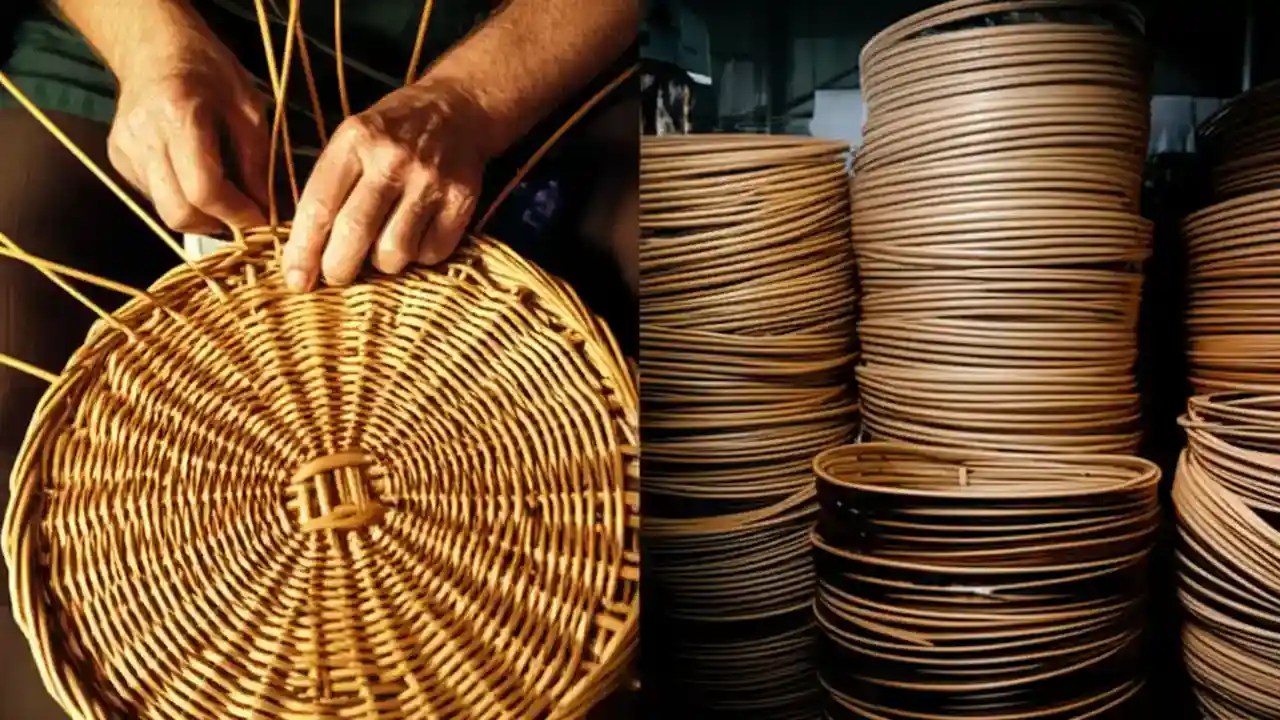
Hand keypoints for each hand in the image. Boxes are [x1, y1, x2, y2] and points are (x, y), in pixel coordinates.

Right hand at [108, 37, 268, 233]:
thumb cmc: (208, 70)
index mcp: (179, 118)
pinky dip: (180, 199)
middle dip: (217, 224)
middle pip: (179, 212)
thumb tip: (266, 208)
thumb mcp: (248, 106)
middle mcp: (145, 138)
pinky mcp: (117, 158)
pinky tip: (195, 179)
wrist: (153, 47)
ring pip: (164, 211)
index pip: (204, 191)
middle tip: (244, 217)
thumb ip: (257, 160)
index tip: (262, 219)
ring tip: (225, 200)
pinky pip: (153, 196)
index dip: (237, 214)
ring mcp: (124, 150)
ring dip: (201, 217)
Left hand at [283, 81, 492, 290]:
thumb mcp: (351, 141)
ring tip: (382, 247)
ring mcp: (429, 180)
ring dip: (383, 263)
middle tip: (336, 275)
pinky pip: (431, 253)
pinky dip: (419, 256)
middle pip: (355, 233)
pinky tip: (416, 236)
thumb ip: (329, 188)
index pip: (319, 207)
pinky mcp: (462, 199)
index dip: (303, 252)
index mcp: (355, 141)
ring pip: (394, 251)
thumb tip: (306, 254)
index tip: (295, 281)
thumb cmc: (391, 133)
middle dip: (338, 268)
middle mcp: (391, 159)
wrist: (457, 109)